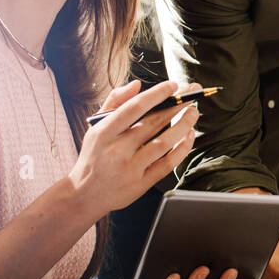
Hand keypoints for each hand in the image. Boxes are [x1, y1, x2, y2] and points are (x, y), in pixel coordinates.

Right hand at [67, 80, 198, 217]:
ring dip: (183, 124)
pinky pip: (168, 163)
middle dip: (177, 105)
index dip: (156, 94)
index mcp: (104, 132)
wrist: (85, 194)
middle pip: (154, 123)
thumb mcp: (96, 127)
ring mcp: (131, 168)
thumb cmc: (94, 155)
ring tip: (193, 111)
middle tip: (193, 92)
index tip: (173, 85)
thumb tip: (137, 84)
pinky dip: (182, 148)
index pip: (134, 108)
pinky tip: (189, 135)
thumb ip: (114, 102)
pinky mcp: (142, 183)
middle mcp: (117, 150)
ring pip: (165, 142)